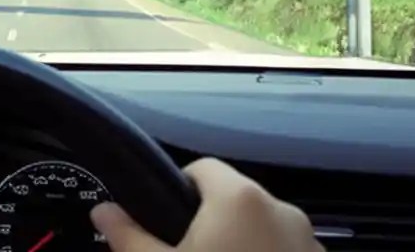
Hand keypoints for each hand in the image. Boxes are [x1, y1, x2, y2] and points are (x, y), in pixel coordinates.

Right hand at [91, 158, 322, 251]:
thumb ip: (129, 237)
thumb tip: (104, 212)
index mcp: (239, 199)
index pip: (202, 169)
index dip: (177, 190)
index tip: (166, 224)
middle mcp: (282, 211)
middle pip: (234, 201)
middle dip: (209, 226)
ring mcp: (311, 244)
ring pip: (262, 231)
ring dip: (241, 248)